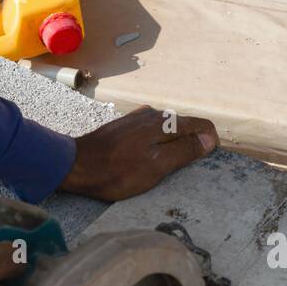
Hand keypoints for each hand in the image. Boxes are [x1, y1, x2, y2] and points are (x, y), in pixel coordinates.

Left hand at [59, 105, 217, 200]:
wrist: (76, 165)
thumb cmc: (117, 171)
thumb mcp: (156, 166)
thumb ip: (184, 151)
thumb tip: (209, 140)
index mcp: (164, 123)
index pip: (202, 125)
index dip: (209, 143)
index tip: (204, 162)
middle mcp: (153, 114)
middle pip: (186, 126)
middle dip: (192, 144)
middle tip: (185, 169)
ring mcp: (138, 118)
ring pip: (169, 129)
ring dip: (174, 145)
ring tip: (167, 167)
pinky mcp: (126, 125)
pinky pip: (153, 132)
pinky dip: (159, 144)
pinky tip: (149, 158)